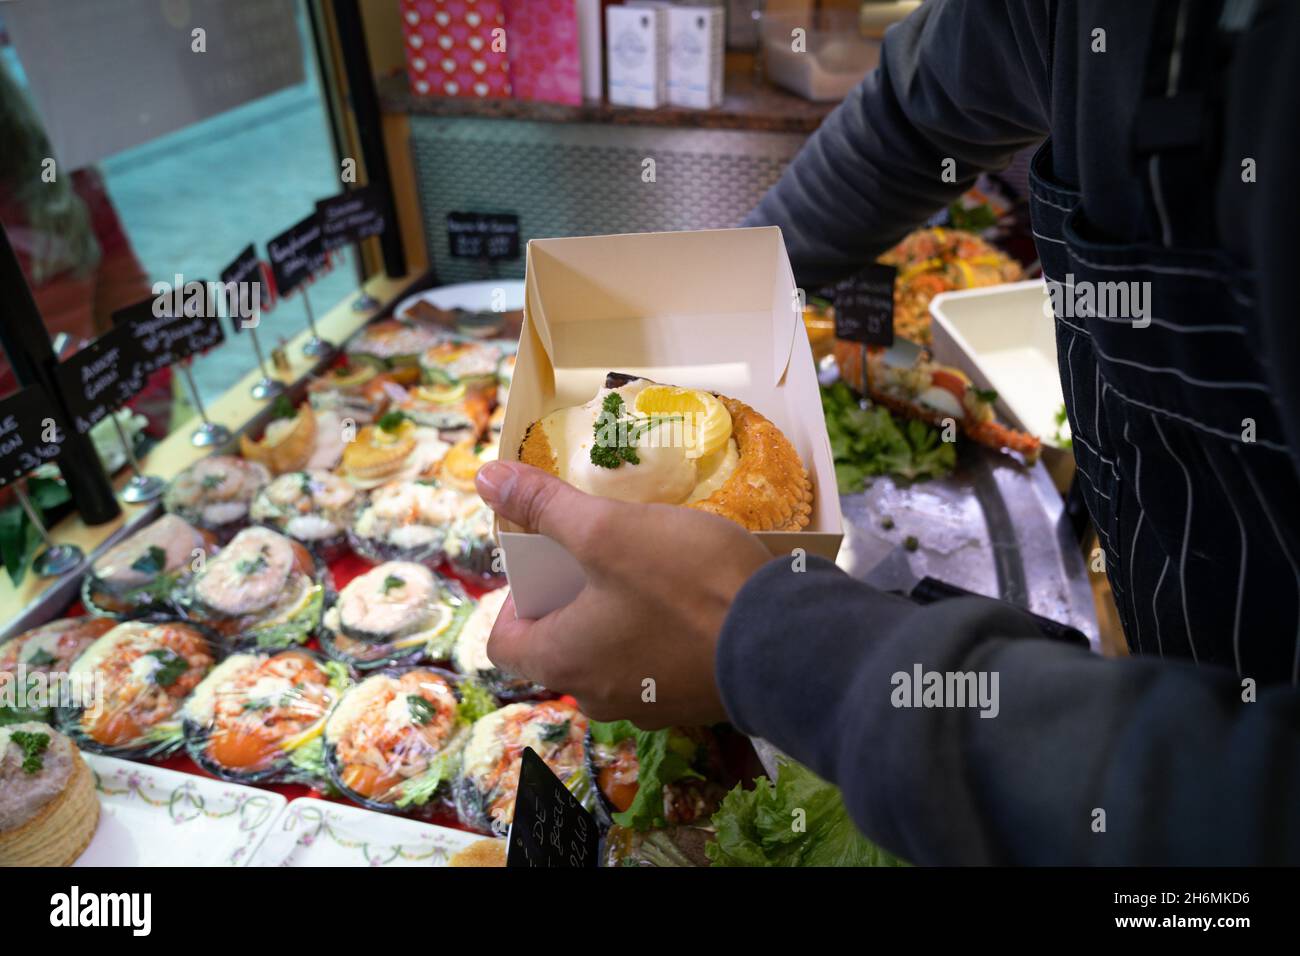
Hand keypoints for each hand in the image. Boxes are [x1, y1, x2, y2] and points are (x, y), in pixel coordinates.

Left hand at [475, 460, 771, 727]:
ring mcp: (647, 706)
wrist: (787, 641)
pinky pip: (656, 665)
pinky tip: (692, 597)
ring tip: (651, 569)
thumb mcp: (606, 529)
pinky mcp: (691, 703)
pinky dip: (659, 635)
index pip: (504, 642)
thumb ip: (544, 505)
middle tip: (605, 553)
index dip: (515, 599)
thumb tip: (486, 478)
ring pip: (609, 654)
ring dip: (618, 615)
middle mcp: (596, 697)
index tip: (549, 563)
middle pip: (559, 645)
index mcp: (562, 663)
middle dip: (573, 598)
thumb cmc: (687, 585)